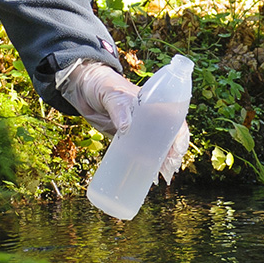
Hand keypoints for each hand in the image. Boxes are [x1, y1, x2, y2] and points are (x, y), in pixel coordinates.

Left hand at [57, 60, 190, 182]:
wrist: (82, 88)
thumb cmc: (101, 85)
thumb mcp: (112, 94)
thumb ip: (119, 108)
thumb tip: (127, 128)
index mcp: (154, 104)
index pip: (175, 122)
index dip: (180, 138)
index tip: (175, 152)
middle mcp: (151, 118)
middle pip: (170, 139)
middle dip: (173, 156)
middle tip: (168, 170)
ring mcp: (139, 130)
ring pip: (158, 148)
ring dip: (162, 163)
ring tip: (161, 177)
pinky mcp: (126, 139)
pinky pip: (140, 153)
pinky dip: (146, 165)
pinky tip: (149, 177)